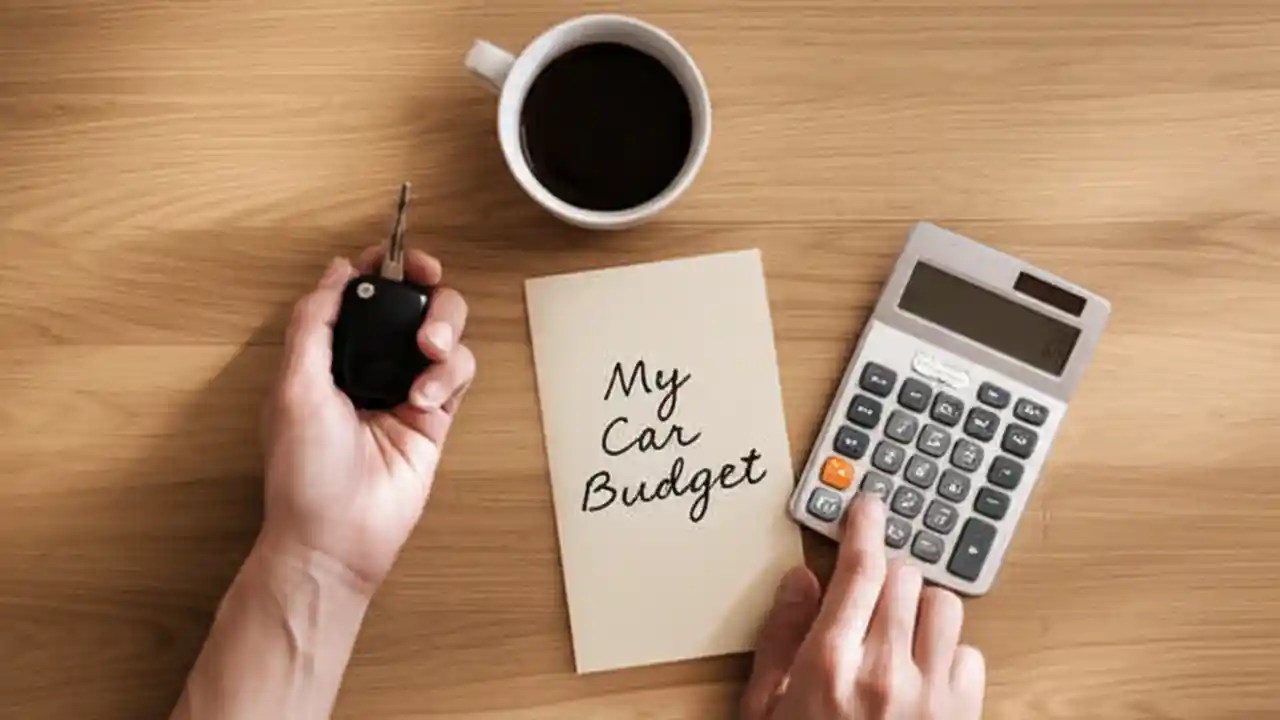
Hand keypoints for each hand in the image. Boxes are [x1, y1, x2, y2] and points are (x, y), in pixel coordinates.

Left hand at [259, 247, 475, 589]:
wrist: (336, 535)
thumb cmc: (304, 471)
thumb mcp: (293, 384)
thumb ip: (315, 322)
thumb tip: (339, 270)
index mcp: (330, 354)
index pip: (363, 293)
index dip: (383, 267)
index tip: (400, 258)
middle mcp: (370, 366)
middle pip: (414, 303)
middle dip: (427, 289)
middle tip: (429, 283)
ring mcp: (406, 389)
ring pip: (444, 333)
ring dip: (442, 328)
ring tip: (429, 351)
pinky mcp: (436, 417)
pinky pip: (458, 374)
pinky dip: (449, 374)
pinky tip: (426, 396)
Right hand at [742, 496, 984, 718]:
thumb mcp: (763, 709)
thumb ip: (780, 638)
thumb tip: (802, 580)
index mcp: (830, 662)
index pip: (859, 568)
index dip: (864, 526)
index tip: (867, 505)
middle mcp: (886, 670)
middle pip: (903, 577)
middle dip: (883, 576)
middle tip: (864, 596)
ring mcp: (932, 694)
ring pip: (943, 606)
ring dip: (918, 609)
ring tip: (894, 635)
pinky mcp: (964, 715)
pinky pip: (970, 654)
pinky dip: (947, 654)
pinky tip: (920, 674)